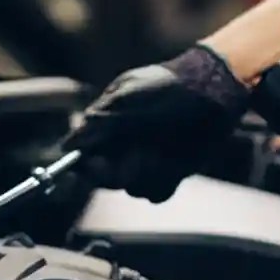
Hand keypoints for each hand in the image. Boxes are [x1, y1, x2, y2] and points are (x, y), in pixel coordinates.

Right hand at [63, 45, 249, 202]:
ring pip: (130, 188)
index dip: (80, 167)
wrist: (211, 91)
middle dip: (111, 173)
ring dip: (142, 172)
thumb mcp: (126, 97)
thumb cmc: (165, 87)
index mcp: (105, 128)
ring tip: (158, 148)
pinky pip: (155, 193)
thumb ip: (97, 122)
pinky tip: (174, 161)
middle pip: (102, 179)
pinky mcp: (168, 174)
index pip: (81, 156)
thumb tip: (68, 145)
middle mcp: (122, 148)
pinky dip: (162, 180)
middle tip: (128, 156)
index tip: (87, 167)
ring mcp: (145, 162)